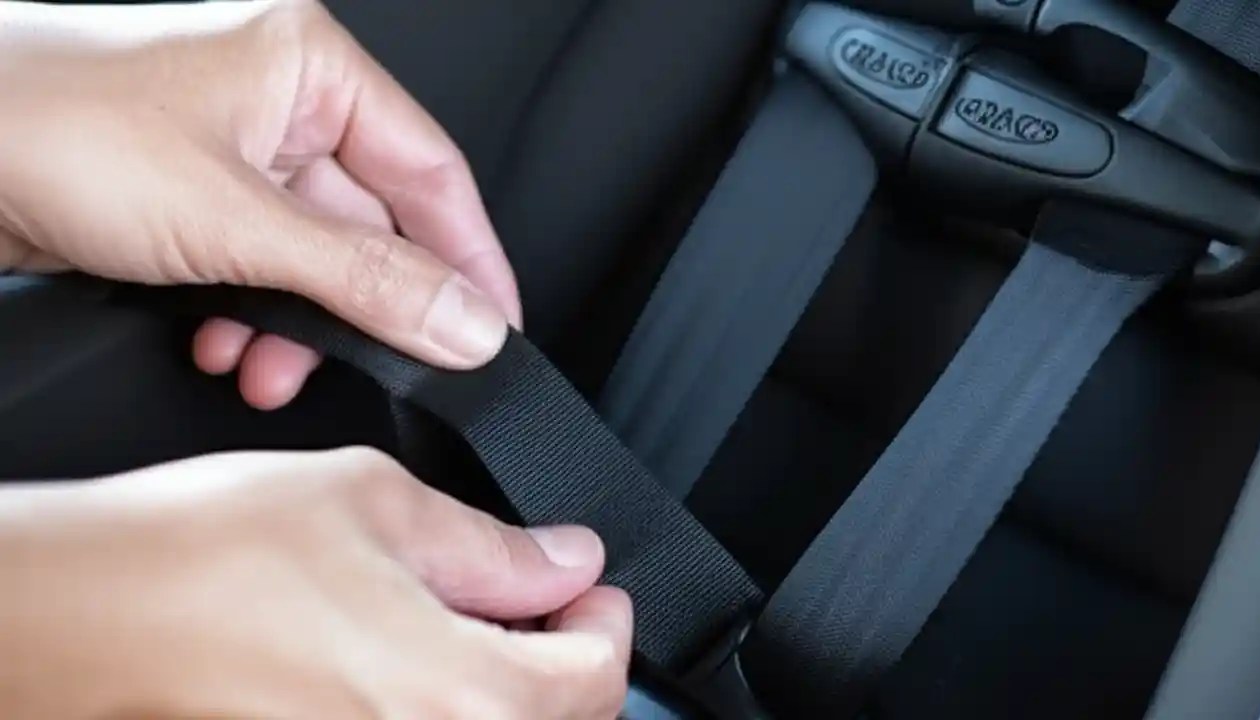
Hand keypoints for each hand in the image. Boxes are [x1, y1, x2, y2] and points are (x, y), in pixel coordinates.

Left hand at [0, 0, 521, 409]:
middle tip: (386, 366)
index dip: (469, 257)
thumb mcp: (232, 219)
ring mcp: (227, 144)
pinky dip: (246, 313)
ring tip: (266, 364)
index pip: (430, 170)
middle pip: (369, 222)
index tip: (494, 327)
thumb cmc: (41, 123)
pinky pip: (255, 263)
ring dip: (297, 325)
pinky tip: (218, 339)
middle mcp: (273, 96)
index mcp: (305, 61)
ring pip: (311, 255)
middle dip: (360, 309)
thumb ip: (363, 279)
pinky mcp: (186, 190)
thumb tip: (463, 319)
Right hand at [0, 447, 630, 718]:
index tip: (587, 581)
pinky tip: (422, 653)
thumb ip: (491, 547)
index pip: (595, 677)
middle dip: (568, 658)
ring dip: (518, 685)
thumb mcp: (375, 503)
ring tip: (484, 618)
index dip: (604, 619)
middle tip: (544, 595)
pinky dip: (454, 703)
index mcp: (454, 691)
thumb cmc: (211, 553)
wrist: (89, 611)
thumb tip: (564, 560)